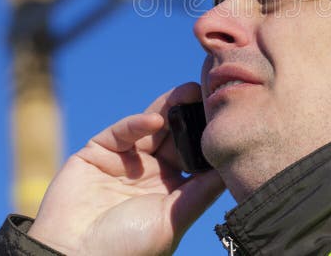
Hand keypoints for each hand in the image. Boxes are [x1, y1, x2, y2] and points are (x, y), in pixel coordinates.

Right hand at [27, 83, 223, 255]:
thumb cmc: (128, 249)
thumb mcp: (173, 220)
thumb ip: (200, 193)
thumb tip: (232, 170)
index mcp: (170, 189)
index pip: (192, 152)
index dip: (206, 134)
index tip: (226, 114)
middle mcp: (149, 171)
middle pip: (174, 134)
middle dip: (190, 113)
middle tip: (209, 92)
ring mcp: (123, 160)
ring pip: (150, 126)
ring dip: (169, 107)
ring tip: (189, 91)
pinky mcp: (97, 152)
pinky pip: (121, 132)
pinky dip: (137, 123)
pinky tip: (155, 120)